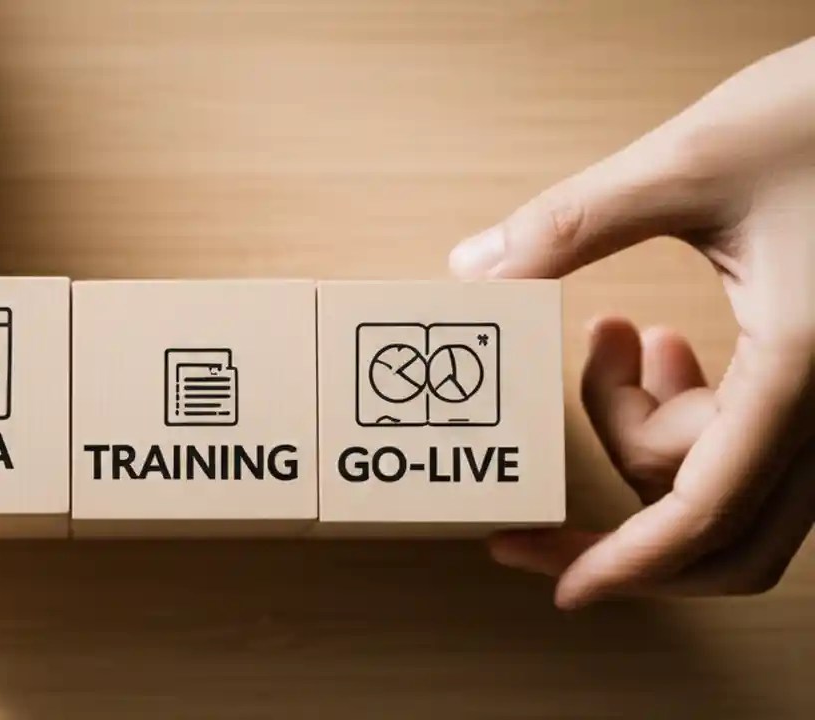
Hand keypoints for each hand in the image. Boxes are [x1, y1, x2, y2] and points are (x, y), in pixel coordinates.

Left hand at [450, 38, 814, 606]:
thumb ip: (574, 222)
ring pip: (736, 490)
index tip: (564, 587)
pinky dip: (691, 418)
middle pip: (724, 534)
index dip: (628, 563)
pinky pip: (754, 444)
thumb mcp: (692, 162)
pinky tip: (666, 343)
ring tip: (618, 342)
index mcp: (805, 368)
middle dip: (624, 529)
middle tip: (537, 504)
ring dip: (651, 443)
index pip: (704, 510)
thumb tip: (477, 272)